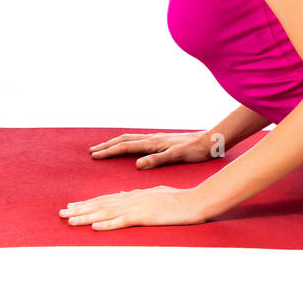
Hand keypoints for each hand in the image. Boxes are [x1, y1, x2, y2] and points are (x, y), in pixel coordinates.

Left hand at [59, 185, 207, 229]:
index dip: (87, 203)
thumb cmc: (179, 199)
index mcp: (134, 195)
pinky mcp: (144, 217)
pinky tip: (94, 227)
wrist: (195, 201)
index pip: (105, 199)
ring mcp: (136, 208)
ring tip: (69, 220)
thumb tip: (124, 195)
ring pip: (105, 213)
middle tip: (60, 213)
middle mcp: (131, 199)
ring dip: (86, 217)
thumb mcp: (156, 193)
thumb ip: (138, 195)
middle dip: (79, 209)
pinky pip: (122, 222)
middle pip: (100, 205)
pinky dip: (107, 225)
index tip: (72, 206)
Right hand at [88, 131, 220, 168]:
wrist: (210, 141)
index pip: (125, 146)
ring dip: (116, 143)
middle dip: (107, 145)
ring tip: (105, 147)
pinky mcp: (163, 141)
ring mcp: (157, 138)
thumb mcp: (177, 157)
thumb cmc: (195, 151)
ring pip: (131, 138)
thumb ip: (157, 160)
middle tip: (91, 151)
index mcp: (153, 142)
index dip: (109, 151)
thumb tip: (137, 164)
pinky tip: (130, 147)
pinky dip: (128, 143)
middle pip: (125, 140)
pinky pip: (139, 140)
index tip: (94, 156)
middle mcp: (153, 138)